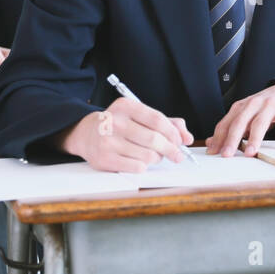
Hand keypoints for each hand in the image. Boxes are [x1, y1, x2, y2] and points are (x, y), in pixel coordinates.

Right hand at [59, 97, 192, 171]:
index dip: (173, 133)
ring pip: (147, 155)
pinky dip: (144, 167)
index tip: (181, 141)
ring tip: (154, 156)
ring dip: (157, 158)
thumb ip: (167, 123)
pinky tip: (140, 162)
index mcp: (125, 106)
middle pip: (154, 139)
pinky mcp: (104, 159)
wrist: (87, 134)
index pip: (157, 119)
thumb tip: (187, 138)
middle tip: (176, 155)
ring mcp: (107, 141)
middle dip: (170, 149)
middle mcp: (114, 122)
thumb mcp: (140, 117)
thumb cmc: (121, 125)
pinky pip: (137, 167)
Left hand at [206, 83, 274, 157]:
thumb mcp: (245, 115)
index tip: (213, 152)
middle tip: (227, 154)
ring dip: (254, 139)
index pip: (226, 123)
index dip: (219, 138)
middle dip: (232, 139)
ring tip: (251, 153)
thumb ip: (230, 128)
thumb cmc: (263, 107)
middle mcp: (253, 104)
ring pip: (260, 123)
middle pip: (240, 122)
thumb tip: (211, 144)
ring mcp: (270, 105)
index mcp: (240, 107)